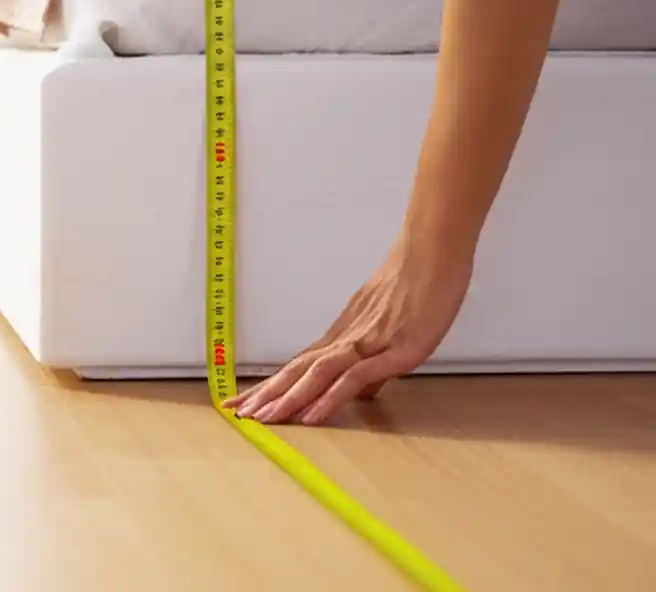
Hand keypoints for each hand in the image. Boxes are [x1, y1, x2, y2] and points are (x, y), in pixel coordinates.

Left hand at [223, 237, 472, 425]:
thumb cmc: (416, 286)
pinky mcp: (394, 350)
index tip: (247, 399)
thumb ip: (373, 364)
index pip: (299, 364)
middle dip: (267, 393)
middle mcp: (346, 339)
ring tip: (264, 419)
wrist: (434, 253)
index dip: (273, 384)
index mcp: (343, 336)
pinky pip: (354, 377)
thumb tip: (362, 391)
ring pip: (317, 373)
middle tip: (238, 413)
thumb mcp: (388, 329)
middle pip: (298, 369)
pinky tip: (313, 415)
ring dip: (288, 397)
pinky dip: (330, 396)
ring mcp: (368, 343)